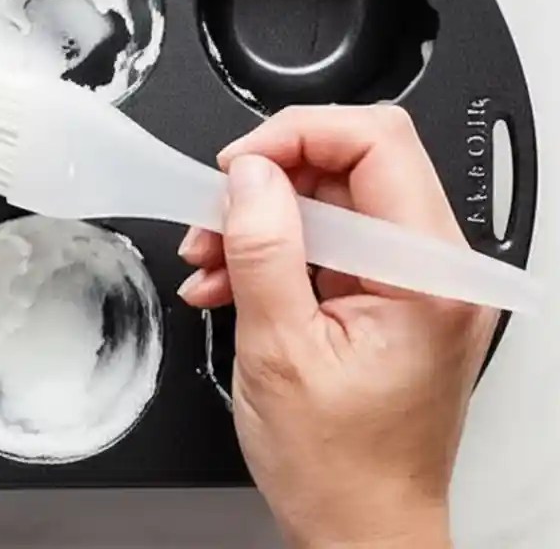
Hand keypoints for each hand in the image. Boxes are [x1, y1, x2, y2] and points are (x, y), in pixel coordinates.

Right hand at [177, 106, 496, 548]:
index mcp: (429, 276)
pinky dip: (274, 254)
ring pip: (333, 203)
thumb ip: (265, 249)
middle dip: (267, 184)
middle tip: (211, 218)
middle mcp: (436, 271)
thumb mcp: (279, 349)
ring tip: (208, 265)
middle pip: (353, 165)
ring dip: (260, 223)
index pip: (377, 143)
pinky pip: (330, 246)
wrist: (360, 529)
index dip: (296, 136)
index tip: (237, 167)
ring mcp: (415, 285)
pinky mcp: (390, 300)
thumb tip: (251, 175)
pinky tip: (229, 284)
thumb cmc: (339, 468)